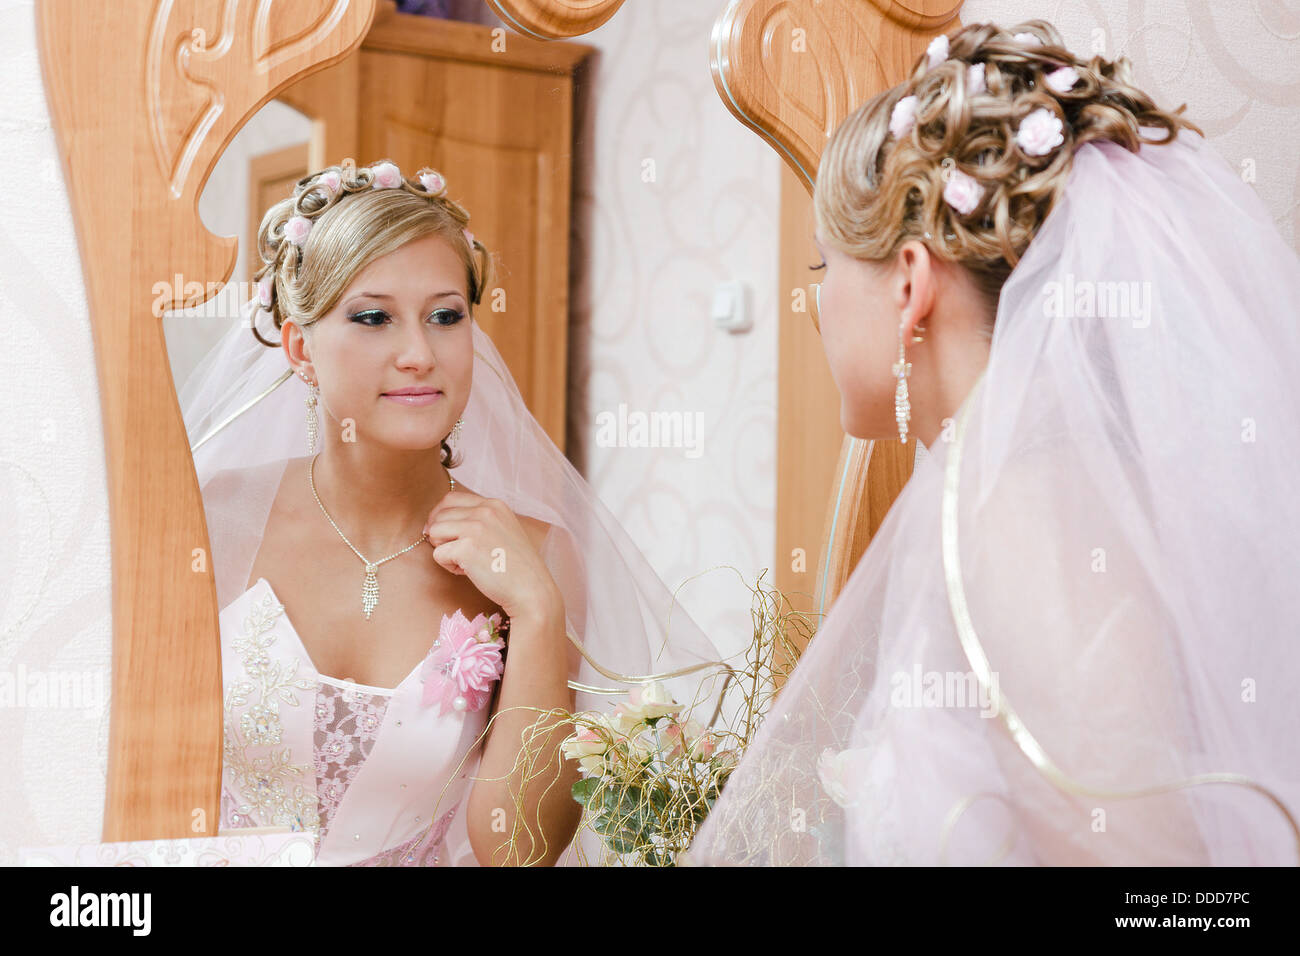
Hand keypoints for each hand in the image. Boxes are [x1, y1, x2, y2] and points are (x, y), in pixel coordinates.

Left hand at [423, 490, 561, 623]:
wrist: (532, 589)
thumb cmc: (516, 566)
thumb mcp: (502, 530)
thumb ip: (478, 521)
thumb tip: (436, 523)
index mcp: (494, 505)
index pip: (451, 499)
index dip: (440, 516)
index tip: (443, 534)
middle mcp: (485, 510)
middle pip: (439, 515)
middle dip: (441, 536)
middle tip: (458, 554)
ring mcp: (475, 527)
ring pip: (434, 532)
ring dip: (444, 550)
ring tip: (465, 563)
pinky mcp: (467, 548)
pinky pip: (438, 554)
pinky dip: (449, 567)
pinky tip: (469, 572)